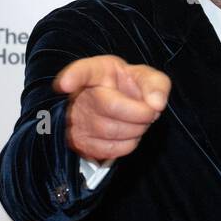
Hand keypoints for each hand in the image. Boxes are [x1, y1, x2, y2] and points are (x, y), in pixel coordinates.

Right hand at [52, 56, 170, 162]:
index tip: (64, 85)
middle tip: (150, 112)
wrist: (118, 107)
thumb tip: (157, 104)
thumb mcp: (146, 77)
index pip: (81, 71)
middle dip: (140, 113)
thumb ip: (157, 84)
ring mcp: (76, 121)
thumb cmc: (129, 88)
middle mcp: (80, 95)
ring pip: (112, 131)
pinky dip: (129, 143)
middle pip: (111, 106)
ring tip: (139, 120)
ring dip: (137, 129)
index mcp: (95, 71)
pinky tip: (130, 133)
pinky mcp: (80, 143)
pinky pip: (111, 149)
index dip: (72, 77)